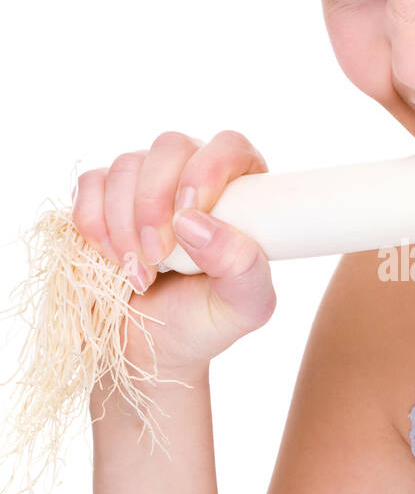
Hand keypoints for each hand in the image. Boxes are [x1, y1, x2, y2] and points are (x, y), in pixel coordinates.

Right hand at [72, 130, 276, 379]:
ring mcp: (146, 181)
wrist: (151, 347)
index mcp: (241, 191)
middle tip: (157, 256)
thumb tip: (194, 222)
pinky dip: (93, 223)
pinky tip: (110, 258)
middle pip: (171, 146)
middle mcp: (193, 173)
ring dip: (124, 223)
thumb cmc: (206, 322)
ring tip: (139, 273)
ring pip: (126, 165)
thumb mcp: (246, 306)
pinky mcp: (104, 195)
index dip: (205, 170)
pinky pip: (89, 184)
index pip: (228, 146)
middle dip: (155, 202)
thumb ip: (242, 265)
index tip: (187, 217)